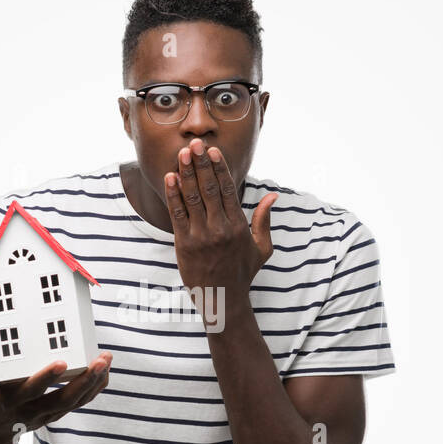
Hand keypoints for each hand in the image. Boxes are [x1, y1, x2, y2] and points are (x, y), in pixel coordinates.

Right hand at [0, 340, 111, 443]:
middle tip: (100, 361)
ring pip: (75, 402)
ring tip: (106, 360)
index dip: (46, 378)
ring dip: (93, 382)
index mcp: (9, 401)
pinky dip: (94, 388)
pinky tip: (104, 371)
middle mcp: (30, 411)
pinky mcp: (56, 414)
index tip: (61, 362)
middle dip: (83, 381)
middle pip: (62, 399)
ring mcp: (46, 415)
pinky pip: (79, 403)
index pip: (30, 391)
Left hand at [162, 138, 278, 310]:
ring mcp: (201, 236)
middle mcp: (220, 228)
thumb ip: (264, 220)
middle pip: (209, 188)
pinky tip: (169, 178)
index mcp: (238, 226)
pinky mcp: (184, 244)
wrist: (222, 300)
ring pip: (192, 198)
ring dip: (186, 174)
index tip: (214, 151)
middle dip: (201, 164)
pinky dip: (173, 195)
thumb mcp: (261, 248)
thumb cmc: (242, 273)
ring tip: (181, 154)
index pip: (228, 190)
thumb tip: (272, 196)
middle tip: (195, 143)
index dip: (220, 168)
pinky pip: (177, 214)